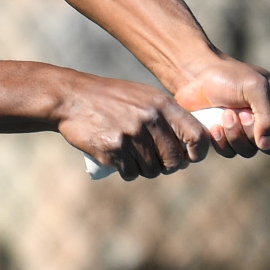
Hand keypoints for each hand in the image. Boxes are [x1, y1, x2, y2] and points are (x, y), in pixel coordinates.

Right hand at [55, 75, 211, 180]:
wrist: (72, 98)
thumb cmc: (111, 99)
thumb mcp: (143, 96)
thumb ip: (166, 116)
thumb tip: (188, 147)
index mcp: (162, 104)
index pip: (196, 136)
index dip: (197, 152)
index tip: (189, 157)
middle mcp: (150, 119)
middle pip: (174, 160)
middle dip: (167, 165)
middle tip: (157, 161)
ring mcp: (131, 136)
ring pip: (152, 170)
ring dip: (145, 169)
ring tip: (133, 156)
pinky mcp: (113, 150)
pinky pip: (130, 173)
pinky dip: (127, 170)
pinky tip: (119, 158)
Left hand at [170, 55, 269, 156]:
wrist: (194, 76)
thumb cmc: (227, 75)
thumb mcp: (255, 87)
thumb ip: (268, 115)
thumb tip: (266, 144)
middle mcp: (264, 122)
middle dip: (253, 132)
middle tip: (240, 112)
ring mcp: (245, 132)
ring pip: (249, 151)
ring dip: (235, 136)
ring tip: (225, 114)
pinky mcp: (226, 138)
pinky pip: (230, 152)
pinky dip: (222, 141)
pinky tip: (213, 125)